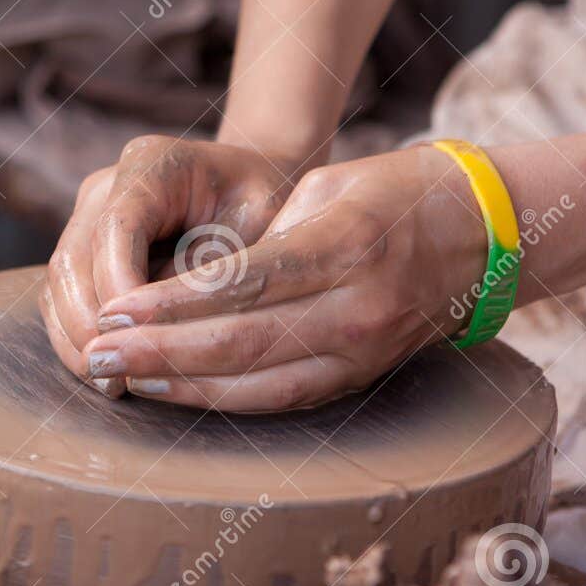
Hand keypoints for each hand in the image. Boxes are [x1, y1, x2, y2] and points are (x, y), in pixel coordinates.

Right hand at [43, 137, 294, 395]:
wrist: (257, 192)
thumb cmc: (266, 209)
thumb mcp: (260, 230)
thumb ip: (210, 272)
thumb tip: (158, 328)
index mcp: (154, 164)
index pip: (115, 227)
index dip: (118, 289)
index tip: (137, 342)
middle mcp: (109, 186)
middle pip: (73, 258)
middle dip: (89, 325)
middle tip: (116, 379)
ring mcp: (89, 217)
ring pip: (59, 282)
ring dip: (76, 338)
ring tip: (108, 383)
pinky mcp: (84, 249)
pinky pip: (61, 296)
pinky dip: (75, 337)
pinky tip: (106, 372)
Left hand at [79, 145, 487, 411]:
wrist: (487, 234)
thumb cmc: (397, 193)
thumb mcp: (331, 185)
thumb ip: (264, 233)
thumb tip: (195, 280)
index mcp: (347, 245)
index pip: (243, 284)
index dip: (172, 305)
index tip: (116, 309)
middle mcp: (356, 307)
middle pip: (241, 343)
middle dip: (159, 353)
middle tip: (98, 352)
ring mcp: (361, 351)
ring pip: (256, 384)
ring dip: (181, 386)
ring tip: (121, 376)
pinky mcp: (358, 377)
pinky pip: (280, 398)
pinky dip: (221, 400)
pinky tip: (174, 393)